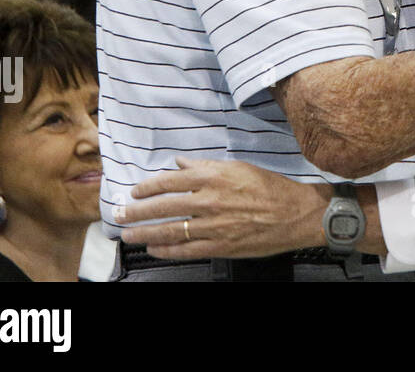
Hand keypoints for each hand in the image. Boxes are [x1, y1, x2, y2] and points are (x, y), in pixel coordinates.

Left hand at [113, 157, 329, 259]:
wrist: (295, 214)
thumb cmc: (270, 188)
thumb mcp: (239, 167)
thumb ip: (206, 166)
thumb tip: (181, 164)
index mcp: (213, 177)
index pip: (169, 181)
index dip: (147, 188)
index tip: (134, 193)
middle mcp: (208, 201)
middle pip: (162, 207)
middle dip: (136, 212)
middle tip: (118, 215)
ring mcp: (212, 226)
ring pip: (168, 231)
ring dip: (144, 233)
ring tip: (128, 234)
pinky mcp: (219, 246)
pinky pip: (184, 250)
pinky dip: (165, 250)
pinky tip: (154, 248)